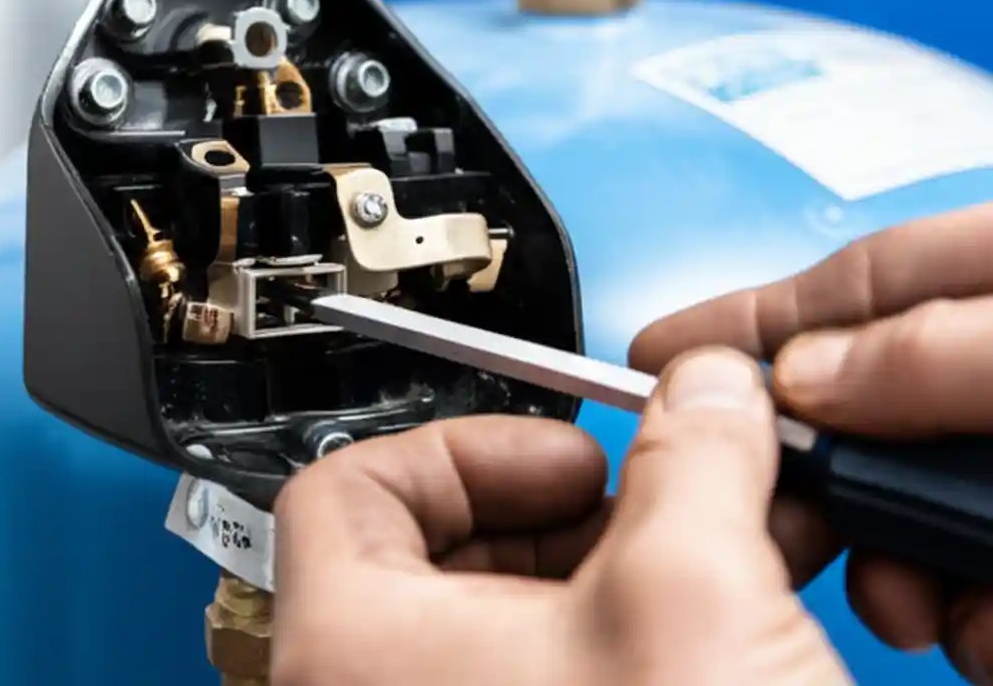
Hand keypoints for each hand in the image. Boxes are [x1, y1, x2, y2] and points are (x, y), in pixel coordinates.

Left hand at [271, 348, 849, 684]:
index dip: (466, 441)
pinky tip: (702, 621)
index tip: (558, 447)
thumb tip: (704, 393)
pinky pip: (534, 672)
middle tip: (644, 499)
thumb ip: (690, 457)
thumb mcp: (685, 592)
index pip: (346, 480)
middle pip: (434, 545)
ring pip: (496, 616)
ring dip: (605, 568)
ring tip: (700, 556)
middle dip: (561, 506)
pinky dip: (611, 631)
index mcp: (348, 642)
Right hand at [629, 202, 992, 681]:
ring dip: (893, 562)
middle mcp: (992, 372)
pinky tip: (983, 622)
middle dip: (820, 480)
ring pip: (906, 501)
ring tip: (916, 595)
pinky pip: (968, 570)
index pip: (848, 288)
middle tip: (780, 522)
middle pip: (863, 408)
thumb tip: (808, 375)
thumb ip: (928, 348)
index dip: (744, 325)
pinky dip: (964, 609)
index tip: (654, 353)